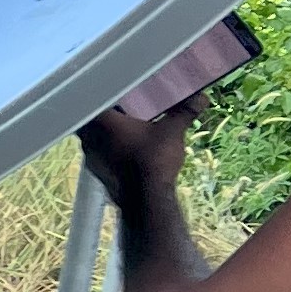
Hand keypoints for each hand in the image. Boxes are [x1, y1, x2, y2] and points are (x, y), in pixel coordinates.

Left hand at [76, 99, 193, 196]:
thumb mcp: (172, 131)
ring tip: (123, 125)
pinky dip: (106, 146)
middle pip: (88, 118)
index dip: (101, 94)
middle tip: (119, 106)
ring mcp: (89, 156)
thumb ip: (184, 112)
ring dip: (103, 130)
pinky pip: (97, 151)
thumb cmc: (154, 160)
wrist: (145, 200)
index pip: (91, 100)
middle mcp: (88, 138)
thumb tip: (202, 97)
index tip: (112, 91)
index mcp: (102, 122)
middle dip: (102, 112)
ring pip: (91, 136)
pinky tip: (122, 147)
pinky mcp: (95, 170)